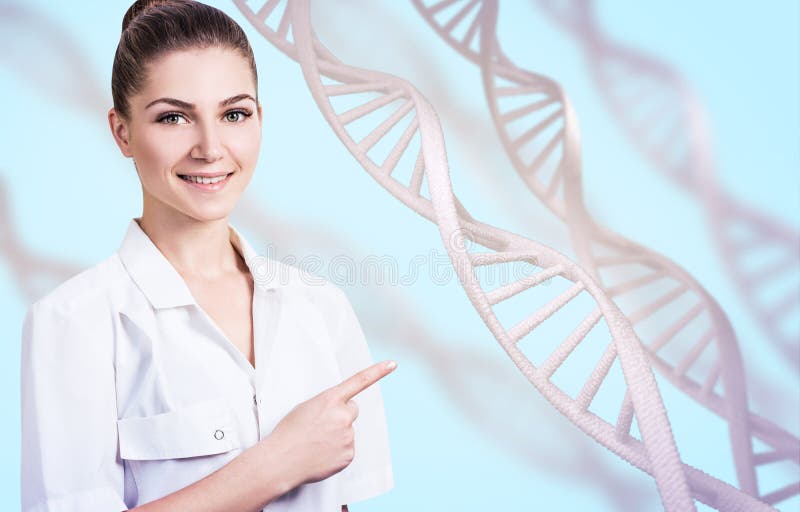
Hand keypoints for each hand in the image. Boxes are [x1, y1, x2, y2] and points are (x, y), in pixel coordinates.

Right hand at [263, 360, 397, 487]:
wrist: (281, 461)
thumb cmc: (289, 433)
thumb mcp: (305, 408)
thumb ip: (327, 405)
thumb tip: (338, 413)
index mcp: (330, 399)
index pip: (359, 381)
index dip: (377, 371)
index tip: (392, 364)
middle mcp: (343, 416)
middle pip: (352, 410)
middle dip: (341, 415)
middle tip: (322, 425)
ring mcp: (348, 436)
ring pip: (348, 431)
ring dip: (337, 435)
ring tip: (317, 442)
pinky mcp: (349, 454)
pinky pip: (347, 448)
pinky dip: (337, 451)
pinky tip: (322, 453)